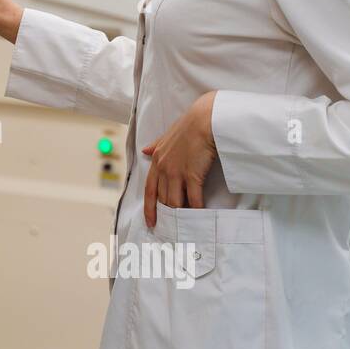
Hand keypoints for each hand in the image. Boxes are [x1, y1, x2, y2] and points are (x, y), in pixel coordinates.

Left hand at [142, 91, 218, 225]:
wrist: (205, 120)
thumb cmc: (188, 126)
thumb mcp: (166, 136)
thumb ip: (155, 145)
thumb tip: (144, 150)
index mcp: (156, 160)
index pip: (149, 190)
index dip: (149, 208)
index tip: (151, 222)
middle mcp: (164, 168)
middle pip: (162, 198)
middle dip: (167, 214)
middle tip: (173, 228)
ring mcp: (177, 172)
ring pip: (175, 201)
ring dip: (181, 214)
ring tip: (186, 225)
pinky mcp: (192, 175)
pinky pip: (192, 198)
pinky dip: (196, 209)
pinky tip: (200, 215)